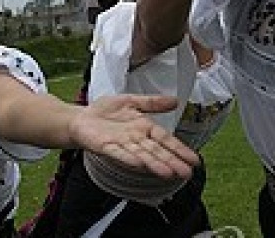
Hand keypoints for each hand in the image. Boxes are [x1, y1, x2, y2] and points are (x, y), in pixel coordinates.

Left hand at [69, 94, 198, 179]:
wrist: (80, 118)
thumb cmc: (105, 112)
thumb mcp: (131, 101)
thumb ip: (152, 103)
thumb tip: (176, 101)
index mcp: (144, 127)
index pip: (165, 139)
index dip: (179, 149)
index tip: (194, 160)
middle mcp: (135, 139)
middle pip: (156, 151)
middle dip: (171, 161)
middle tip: (186, 173)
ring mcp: (121, 144)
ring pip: (141, 155)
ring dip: (153, 164)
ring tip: (168, 173)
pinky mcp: (105, 146)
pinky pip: (118, 153)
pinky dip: (128, 158)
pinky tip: (138, 164)